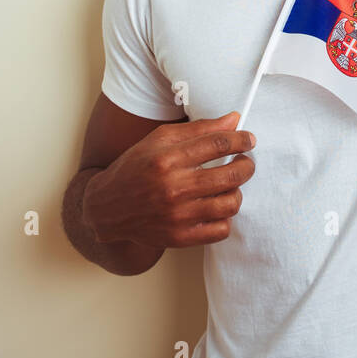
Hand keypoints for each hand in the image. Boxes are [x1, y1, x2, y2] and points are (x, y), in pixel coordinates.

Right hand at [81, 112, 256, 246]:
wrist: (108, 209)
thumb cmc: (136, 169)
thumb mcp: (159, 140)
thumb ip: (199, 129)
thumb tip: (234, 120)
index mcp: (166, 158)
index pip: (218, 144)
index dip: (241, 140)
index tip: (248, 140)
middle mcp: (173, 187)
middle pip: (231, 174)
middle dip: (246, 165)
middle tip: (244, 162)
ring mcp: (178, 216)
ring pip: (231, 203)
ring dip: (237, 191)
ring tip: (229, 185)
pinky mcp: (181, 238)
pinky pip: (222, 229)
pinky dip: (225, 217)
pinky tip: (216, 207)